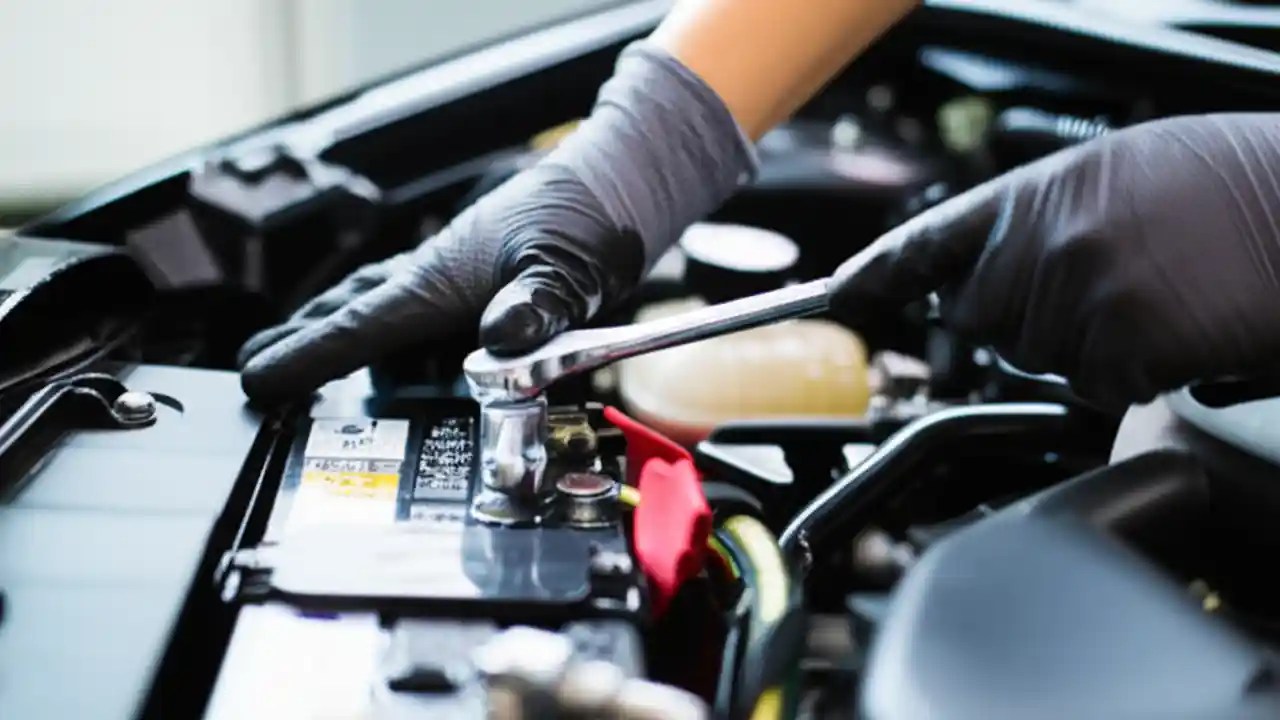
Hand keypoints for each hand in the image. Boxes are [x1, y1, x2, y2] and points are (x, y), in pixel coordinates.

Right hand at [238, 43, 754, 401]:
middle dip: (302, 340)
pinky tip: (395, 344)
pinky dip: (386, 324)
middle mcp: (435, 275)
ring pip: (376, 304)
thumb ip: (534, 307)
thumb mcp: (566, 268)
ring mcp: (452, 274)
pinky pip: (412, 305)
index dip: (308, 356)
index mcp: (440, 278)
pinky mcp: (475, 277)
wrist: (615, 185)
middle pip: (351, 312)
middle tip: (256, 367)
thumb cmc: (587, 217)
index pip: (359, 325)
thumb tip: (500, 337)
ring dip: (336, 328)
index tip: (259, 378)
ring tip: (302, 351)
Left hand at [830, 113, 1279, 409]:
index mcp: (1040, 192)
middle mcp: (1041, 243)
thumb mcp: (1126, 172)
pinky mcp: (1113, 346)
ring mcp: (1073, 296)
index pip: (929, 240)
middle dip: (1027, 323)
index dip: (877, 274)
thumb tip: (1015, 253)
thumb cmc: (1239, 185)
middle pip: (981, 319)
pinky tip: (1176, 332)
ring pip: (1038, 359)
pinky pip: (1094, 387)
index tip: (843, 297)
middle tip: (1105, 294)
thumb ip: (1052, 215)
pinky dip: (1134, 376)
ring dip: (1088, 349)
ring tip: (1157, 300)